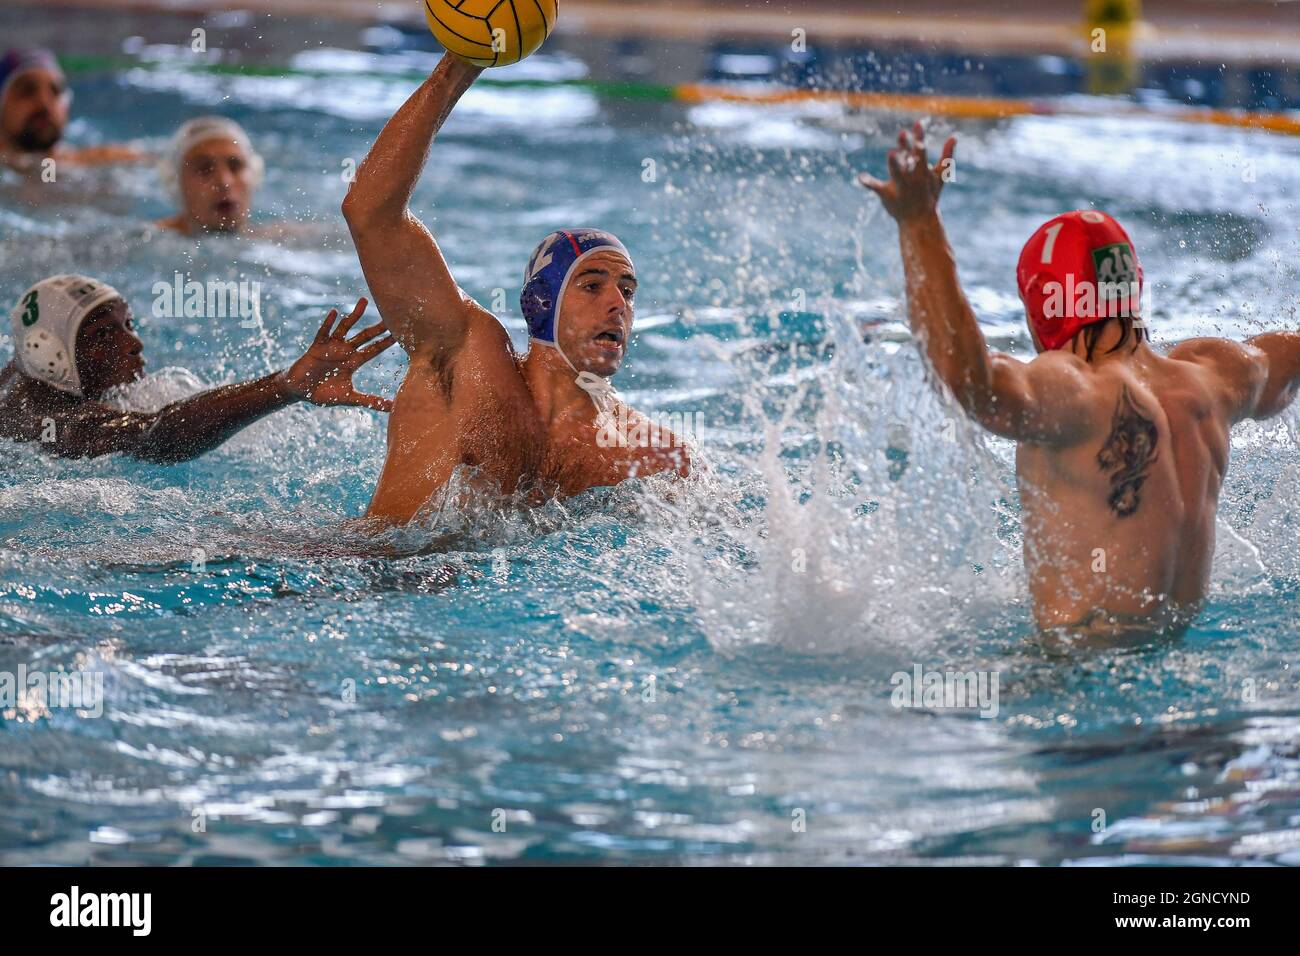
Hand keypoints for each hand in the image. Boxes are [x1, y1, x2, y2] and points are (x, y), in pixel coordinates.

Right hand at [283, 297, 396, 411]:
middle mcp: (345, 351)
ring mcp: (331, 347)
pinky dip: (329, 323)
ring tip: (365, 301)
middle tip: (392, 315)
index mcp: (354, 362)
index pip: (374, 349)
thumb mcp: (350, 397)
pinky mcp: (316, 347)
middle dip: (378, 327)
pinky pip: (323, 332)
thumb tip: (392, 407)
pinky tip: (335, 312)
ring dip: (355, 315)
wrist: (301, 392)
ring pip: (346, 328)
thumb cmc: (325, 393)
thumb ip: (370, 401)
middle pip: (365, 336)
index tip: (401, 333)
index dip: (386, 342)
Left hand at [858, 121, 956, 222]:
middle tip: (902, 133)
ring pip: (897, 172)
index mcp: (923, 170)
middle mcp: (912, 177)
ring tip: (891, 152)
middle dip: (908, 148)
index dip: (919, 137)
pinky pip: (877, 187)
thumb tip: (954, 136)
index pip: (921, 151)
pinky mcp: (887, 195)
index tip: (917, 124)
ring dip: (894, 163)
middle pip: (910, 160)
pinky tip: (860, 177)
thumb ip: (947, 156)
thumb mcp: (941, 176)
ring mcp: (900, 186)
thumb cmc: (930, 195)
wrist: (920, 221)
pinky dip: (868, 182)